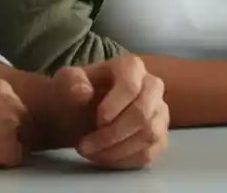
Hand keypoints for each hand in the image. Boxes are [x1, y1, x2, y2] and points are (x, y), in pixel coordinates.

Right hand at [0, 79, 31, 172]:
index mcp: (3, 88)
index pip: (19, 113)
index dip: (3, 128)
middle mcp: (14, 103)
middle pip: (25, 129)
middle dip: (8, 139)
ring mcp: (14, 125)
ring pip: (21, 146)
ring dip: (2, 152)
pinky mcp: (9, 149)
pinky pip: (12, 162)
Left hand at [61, 54, 169, 169]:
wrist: (79, 111)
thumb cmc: (76, 93)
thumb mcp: (66, 82)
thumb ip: (71, 82)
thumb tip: (83, 92)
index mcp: (131, 66)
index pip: (131, 86)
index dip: (113, 107)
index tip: (96, 121)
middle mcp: (152, 85)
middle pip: (143, 113)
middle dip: (112, 135)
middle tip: (84, 145)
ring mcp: (159, 112)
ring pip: (149, 135)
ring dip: (116, 151)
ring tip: (90, 153)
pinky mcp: (160, 136)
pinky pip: (150, 153)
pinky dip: (125, 161)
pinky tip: (104, 158)